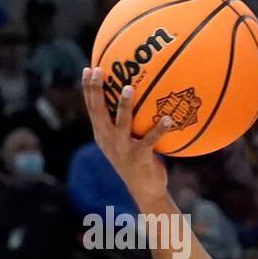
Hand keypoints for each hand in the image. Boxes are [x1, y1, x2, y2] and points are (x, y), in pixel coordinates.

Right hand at [80, 66, 172, 201]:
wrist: (144, 189)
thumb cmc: (137, 160)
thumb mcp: (124, 141)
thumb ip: (123, 123)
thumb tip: (133, 97)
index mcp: (102, 134)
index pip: (92, 108)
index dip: (88, 89)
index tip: (89, 69)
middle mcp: (109, 140)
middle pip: (99, 111)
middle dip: (97, 90)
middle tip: (100, 70)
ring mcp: (123, 149)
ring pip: (122, 122)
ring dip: (125, 105)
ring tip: (130, 88)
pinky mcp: (140, 157)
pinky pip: (150, 140)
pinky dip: (160, 129)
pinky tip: (169, 119)